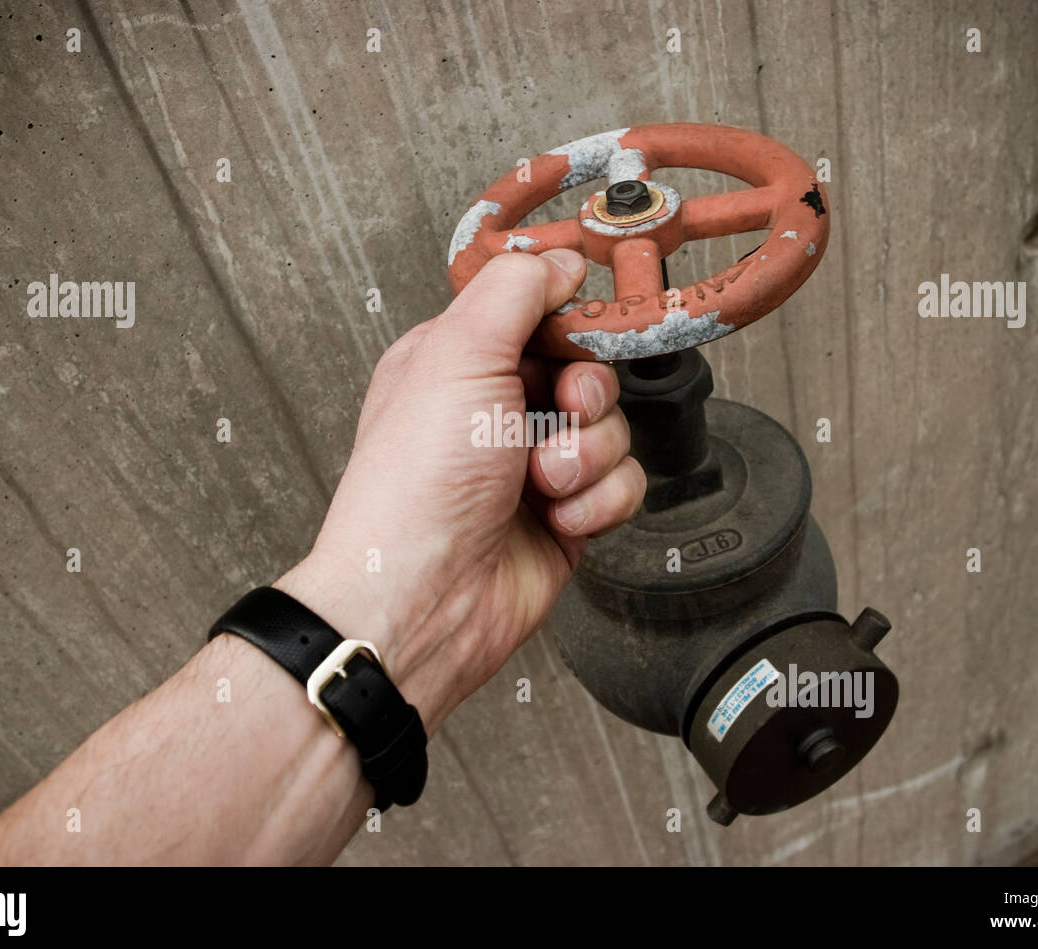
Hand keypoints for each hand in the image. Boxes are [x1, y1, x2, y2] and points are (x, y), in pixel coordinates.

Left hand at [277, 250, 645, 731]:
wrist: (424, 597)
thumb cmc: (415, 487)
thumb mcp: (456, 355)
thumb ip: (513, 293)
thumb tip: (557, 261)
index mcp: (458, 361)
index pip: (541, 314)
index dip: (572, 325)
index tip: (580, 338)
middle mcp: (495, 411)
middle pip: (590, 371)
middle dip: (586, 396)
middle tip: (560, 412)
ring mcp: (533, 467)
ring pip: (614, 430)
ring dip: (588, 456)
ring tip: (542, 482)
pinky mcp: (566, 516)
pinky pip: (622, 486)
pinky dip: (597, 503)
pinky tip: (556, 518)